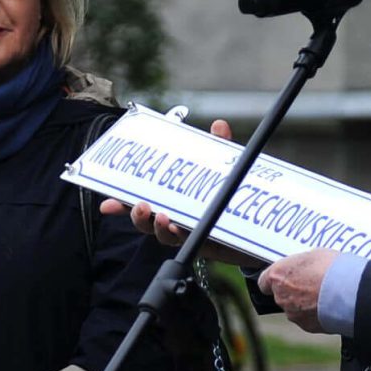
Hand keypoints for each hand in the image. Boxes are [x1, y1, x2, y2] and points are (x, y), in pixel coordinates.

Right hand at [100, 119, 248, 263]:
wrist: (264, 224)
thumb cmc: (237, 195)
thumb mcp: (227, 168)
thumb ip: (221, 149)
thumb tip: (218, 125)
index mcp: (174, 202)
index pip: (143, 202)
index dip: (122, 205)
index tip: (106, 204)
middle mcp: (178, 220)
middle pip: (147, 223)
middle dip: (137, 217)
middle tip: (141, 206)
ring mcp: (191, 233)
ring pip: (165, 236)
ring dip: (158, 227)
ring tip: (162, 216)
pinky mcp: (207, 244)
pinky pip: (190, 242)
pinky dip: (183, 234)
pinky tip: (181, 227)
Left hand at [260, 248, 339, 332]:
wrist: (348, 290)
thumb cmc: (331, 268)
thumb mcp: (313, 255)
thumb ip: (300, 265)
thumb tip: (303, 267)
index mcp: (277, 276)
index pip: (264, 281)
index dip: (275, 280)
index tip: (285, 277)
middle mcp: (280, 296)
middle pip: (281, 295)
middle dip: (293, 291)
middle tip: (311, 284)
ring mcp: (293, 313)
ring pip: (294, 309)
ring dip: (304, 304)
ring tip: (324, 295)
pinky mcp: (306, 326)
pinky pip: (307, 319)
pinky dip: (315, 314)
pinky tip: (328, 306)